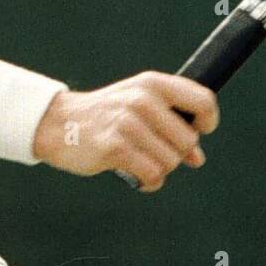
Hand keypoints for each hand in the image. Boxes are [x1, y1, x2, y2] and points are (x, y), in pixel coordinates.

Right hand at [33, 73, 218, 191]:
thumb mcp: (139, 104)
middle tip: (153, 151)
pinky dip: (148, 182)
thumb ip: (171, 124)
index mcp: (153, 84)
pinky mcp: (115, 147)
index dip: (208, 122)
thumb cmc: (105, 116)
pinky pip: (153, 175)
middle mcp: (142, 99)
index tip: (197, 133)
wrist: (58, 123)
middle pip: (188, 141)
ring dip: (159, 169)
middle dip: (176, 154)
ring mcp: (128, 123)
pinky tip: (134, 175)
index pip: (203, 101)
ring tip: (138, 160)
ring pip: (171, 162)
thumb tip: (198, 158)